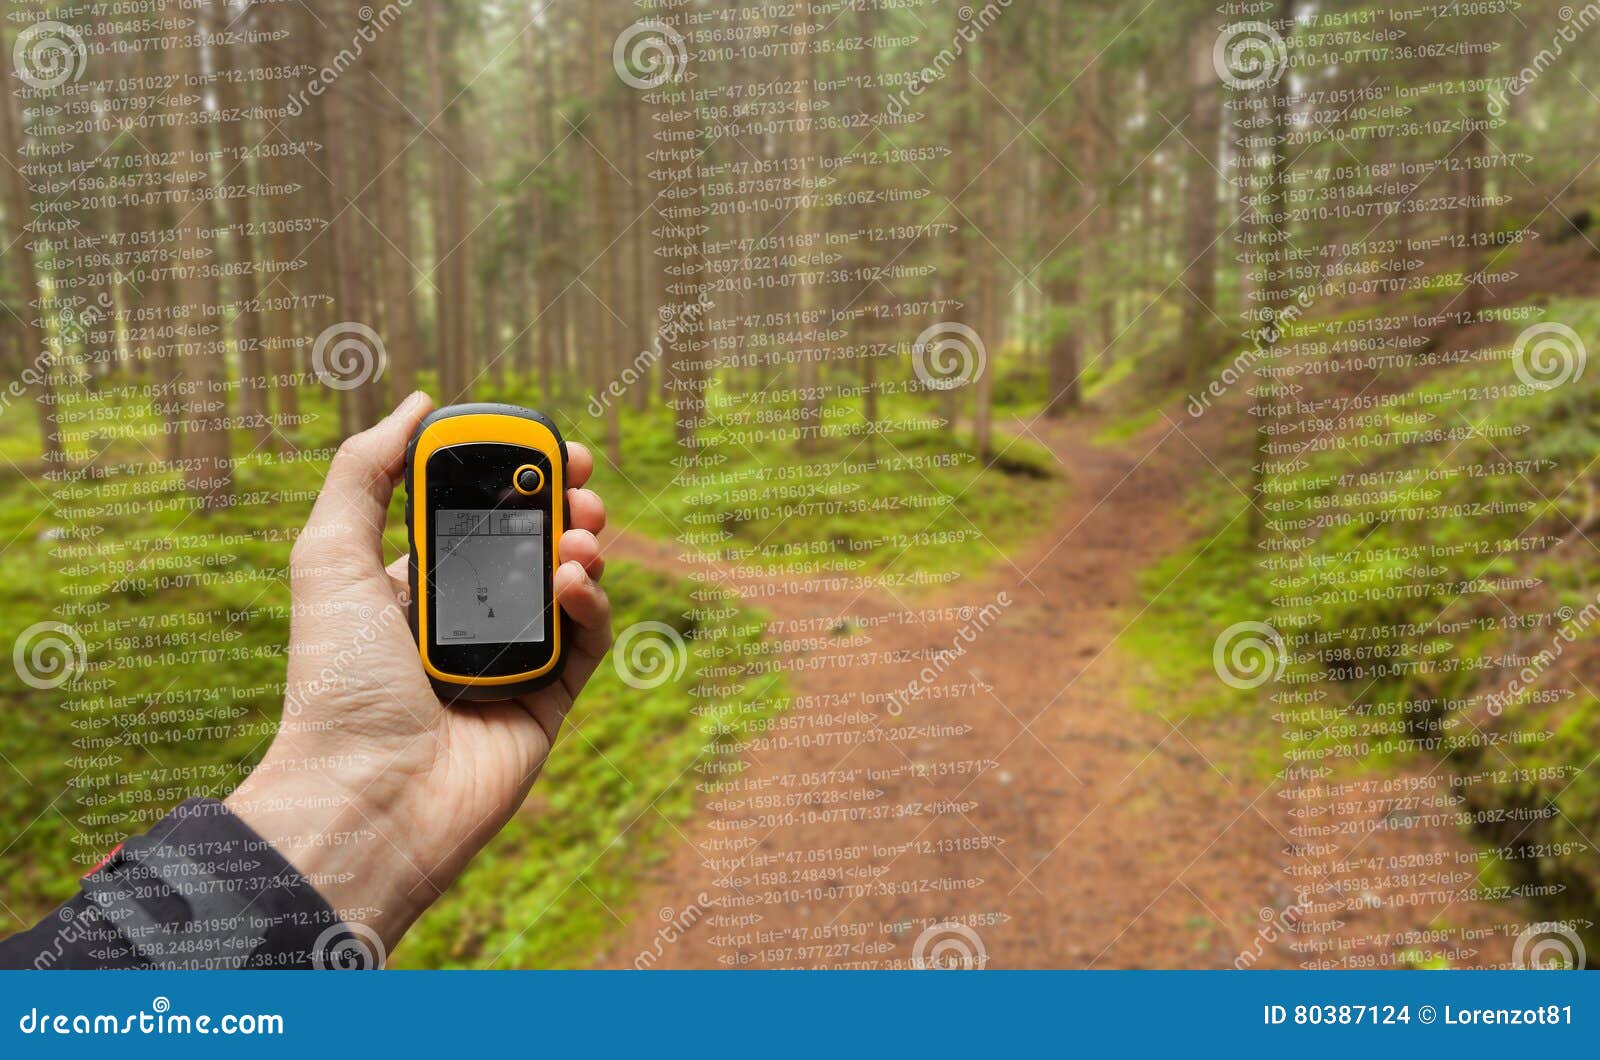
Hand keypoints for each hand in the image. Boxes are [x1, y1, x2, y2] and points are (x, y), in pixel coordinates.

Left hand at [226, 392, 611, 954]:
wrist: (367, 796)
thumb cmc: (338, 681)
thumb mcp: (328, 556)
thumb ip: (365, 472)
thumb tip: (416, 403)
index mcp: (410, 587)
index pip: (474, 516)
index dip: (513, 478)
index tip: (544, 448)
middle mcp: (462, 622)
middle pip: (530, 545)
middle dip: (562, 506)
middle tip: (582, 484)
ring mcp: (509, 663)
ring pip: (566, 587)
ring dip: (581, 548)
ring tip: (581, 535)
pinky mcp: (548, 703)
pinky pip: (585, 641)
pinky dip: (590, 604)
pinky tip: (572, 583)